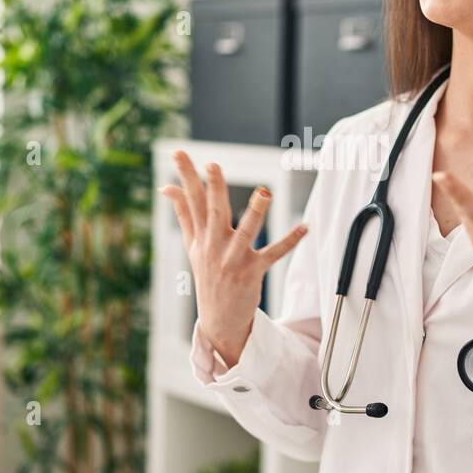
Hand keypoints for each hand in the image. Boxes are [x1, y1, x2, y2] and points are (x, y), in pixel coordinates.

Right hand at [160, 150, 308, 366]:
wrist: (219, 321)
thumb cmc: (208, 277)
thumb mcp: (192, 246)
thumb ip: (183, 214)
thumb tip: (167, 187)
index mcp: (200, 237)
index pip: (190, 200)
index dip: (185, 175)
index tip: (178, 151)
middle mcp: (214, 247)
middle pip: (213, 212)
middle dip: (213, 188)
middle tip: (212, 165)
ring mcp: (233, 260)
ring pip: (245, 232)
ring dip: (256, 213)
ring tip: (264, 193)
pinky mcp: (252, 272)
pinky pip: (274, 254)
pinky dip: (290, 241)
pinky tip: (304, 227)